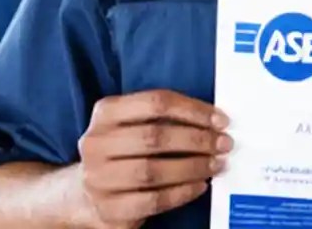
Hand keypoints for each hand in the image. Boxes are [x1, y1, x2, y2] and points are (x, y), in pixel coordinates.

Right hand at [77, 89, 231, 227]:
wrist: (88, 194)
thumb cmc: (123, 153)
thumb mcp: (132, 125)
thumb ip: (164, 119)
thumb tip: (213, 121)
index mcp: (105, 113)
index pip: (154, 102)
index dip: (192, 110)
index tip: (220, 120)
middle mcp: (96, 143)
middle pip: (154, 137)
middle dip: (196, 140)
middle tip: (223, 144)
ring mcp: (98, 178)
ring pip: (152, 171)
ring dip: (192, 167)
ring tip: (216, 165)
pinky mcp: (108, 209)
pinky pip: (152, 200)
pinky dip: (182, 192)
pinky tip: (199, 186)